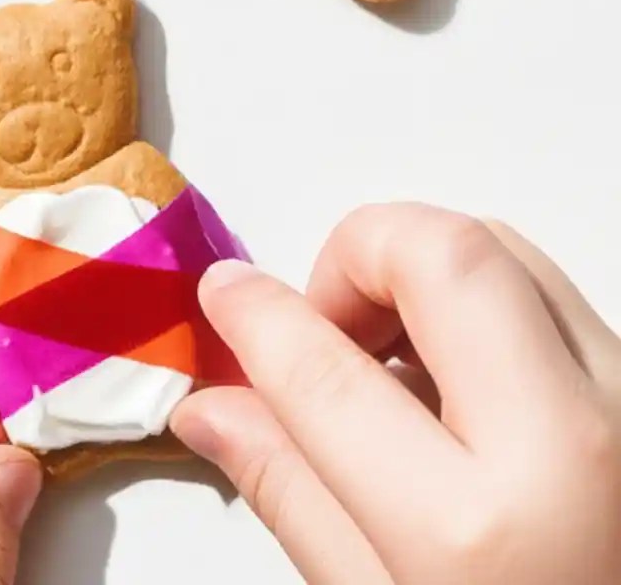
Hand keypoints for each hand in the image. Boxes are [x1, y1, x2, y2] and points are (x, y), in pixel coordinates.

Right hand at [171, 204, 620, 583]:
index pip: (328, 375)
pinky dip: (484, 306)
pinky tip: (457, 385)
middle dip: (359, 254)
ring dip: (424, 275)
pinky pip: (556, 299)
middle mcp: (571, 449)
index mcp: (473, 530)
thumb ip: (293, 495)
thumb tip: (213, 409)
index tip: (226, 292)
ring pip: (510, 254)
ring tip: (390, 360)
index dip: (257, 318)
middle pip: (446, 253)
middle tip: (328, 325)